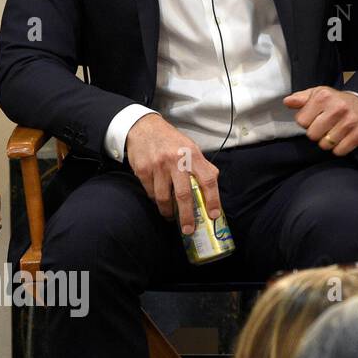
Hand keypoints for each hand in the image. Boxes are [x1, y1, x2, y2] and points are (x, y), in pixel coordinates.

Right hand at [125, 113, 220, 234]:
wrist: (144, 128)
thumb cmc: (171, 141)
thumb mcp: (191, 148)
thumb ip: (202, 167)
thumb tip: (212, 189)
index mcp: (193, 155)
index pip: (208, 180)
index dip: (213, 199)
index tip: (213, 215)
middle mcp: (176, 161)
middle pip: (184, 195)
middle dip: (187, 216)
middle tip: (188, 229)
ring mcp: (158, 166)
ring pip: (164, 198)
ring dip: (168, 212)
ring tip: (172, 217)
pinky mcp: (143, 171)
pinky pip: (151, 193)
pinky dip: (156, 201)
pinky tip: (160, 202)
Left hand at [284, 86, 357, 155]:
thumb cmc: (336, 102)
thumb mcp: (318, 95)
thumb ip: (300, 98)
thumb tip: (287, 102)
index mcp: (324, 96)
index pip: (301, 121)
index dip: (306, 122)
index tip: (315, 118)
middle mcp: (339, 107)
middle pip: (312, 135)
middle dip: (316, 133)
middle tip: (325, 127)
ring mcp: (351, 121)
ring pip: (325, 144)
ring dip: (327, 142)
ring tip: (334, 132)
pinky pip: (339, 151)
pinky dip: (339, 148)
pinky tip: (343, 138)